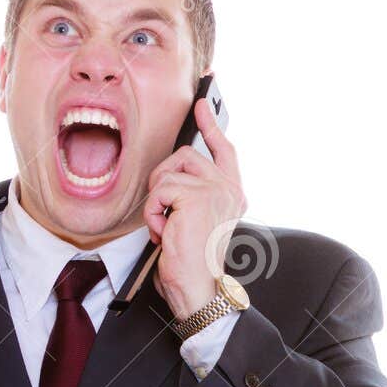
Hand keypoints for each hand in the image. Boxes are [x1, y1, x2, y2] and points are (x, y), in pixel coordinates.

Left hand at [145, 95, 247, 319]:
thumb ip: (194, 190)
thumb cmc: (193, 259)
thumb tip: (176, 167)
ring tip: (169, 226)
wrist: (199, 286)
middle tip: (168, 212)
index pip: (223, 148)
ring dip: (158, 200)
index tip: (201, 100)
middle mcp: (230, 188)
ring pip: (168, 171)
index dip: (210, 122)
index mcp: (232, 192)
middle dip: (165, 180)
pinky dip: (154, 214)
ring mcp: (216, 190)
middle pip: (185, 154)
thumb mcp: (195, 217)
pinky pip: (159, 189)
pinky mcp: (197, 196)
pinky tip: (167, 231)